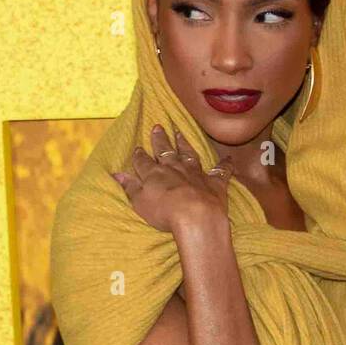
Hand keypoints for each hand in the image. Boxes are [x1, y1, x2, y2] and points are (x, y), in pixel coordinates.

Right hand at [110, 123, 233, 235]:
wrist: (195, 216)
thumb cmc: (163, 212)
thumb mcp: (140, 201)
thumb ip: (130, 187)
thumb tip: (117, 173)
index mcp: (154, 174)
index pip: (143, 162)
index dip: (139, 155)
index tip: (137, 148)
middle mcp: (175, 169)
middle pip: (165, 152)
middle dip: (160, 140)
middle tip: (158, 127)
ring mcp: (196, 174)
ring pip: (189, 155)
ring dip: (184, 144)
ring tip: (180, 134)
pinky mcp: (214, 183)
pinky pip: (221, 171)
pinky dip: (225, 165)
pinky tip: (229, 158)